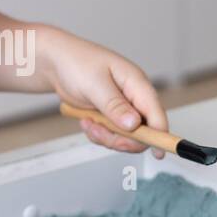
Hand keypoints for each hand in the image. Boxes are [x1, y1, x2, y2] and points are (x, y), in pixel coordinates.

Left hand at [40, 28, 168, 158]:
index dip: (160, 135)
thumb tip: (134, 124)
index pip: (156, 114)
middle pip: (144, 132)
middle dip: (122, 139)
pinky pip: (112, 135)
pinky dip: (98, 134)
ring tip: (88, 123)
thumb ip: (115, 106)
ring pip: (126, 137)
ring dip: (106, 137)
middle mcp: (133, 97)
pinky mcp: (110, 115)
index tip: (158, 153)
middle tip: (100, 133)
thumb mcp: (95, 84)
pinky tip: (86, 121)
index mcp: (137, 84)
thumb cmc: (76, 62)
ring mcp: (122, 108)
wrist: (55, 63)